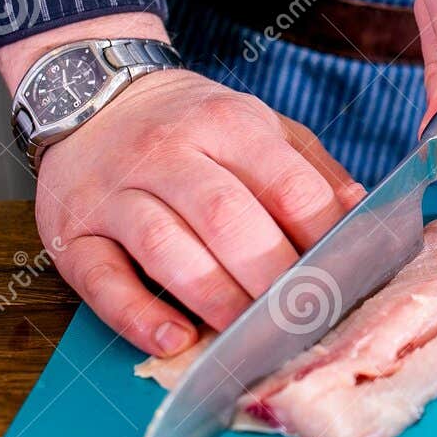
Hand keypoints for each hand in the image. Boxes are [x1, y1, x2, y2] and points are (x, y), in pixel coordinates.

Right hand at [0, 14, 363, 357]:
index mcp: (226, 123)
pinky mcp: (73, 233)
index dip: (321, 238)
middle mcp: (168, 152)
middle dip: (272, 277)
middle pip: (228, 219)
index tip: (343, 278)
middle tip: (299, 317)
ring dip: (215, 298)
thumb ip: (310, 168)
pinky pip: (103, 280)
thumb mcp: (255, 125)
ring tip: (246, 335)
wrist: (88, 95)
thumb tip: (363, 215)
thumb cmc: (188, 126)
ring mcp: (115, 193)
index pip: (287, 185)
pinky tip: (175, 341)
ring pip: (168, 249)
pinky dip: (139, 316)